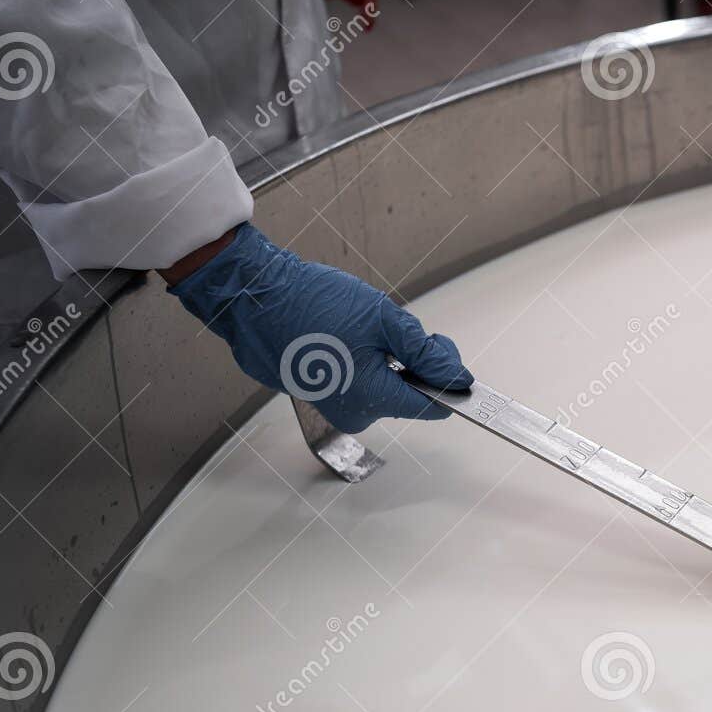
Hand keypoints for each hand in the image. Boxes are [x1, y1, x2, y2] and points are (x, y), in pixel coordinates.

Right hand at [166, 224, 471, 432]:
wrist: (254, 298)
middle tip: (400, 328)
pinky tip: (347, 336)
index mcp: (375, 398)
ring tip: (364, 328)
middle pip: (410, 395)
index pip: (434, 407)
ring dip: (389, 359)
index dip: (448, 380)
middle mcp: (356, 413)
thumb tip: (456, 376)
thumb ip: (426, 352)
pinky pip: (359, 382)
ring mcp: (336, 405)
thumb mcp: (383, 319)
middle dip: (416, 362)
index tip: (448, 356)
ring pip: (385, 386)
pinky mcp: (322, 394)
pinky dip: (364, 361)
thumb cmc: (311, 305)